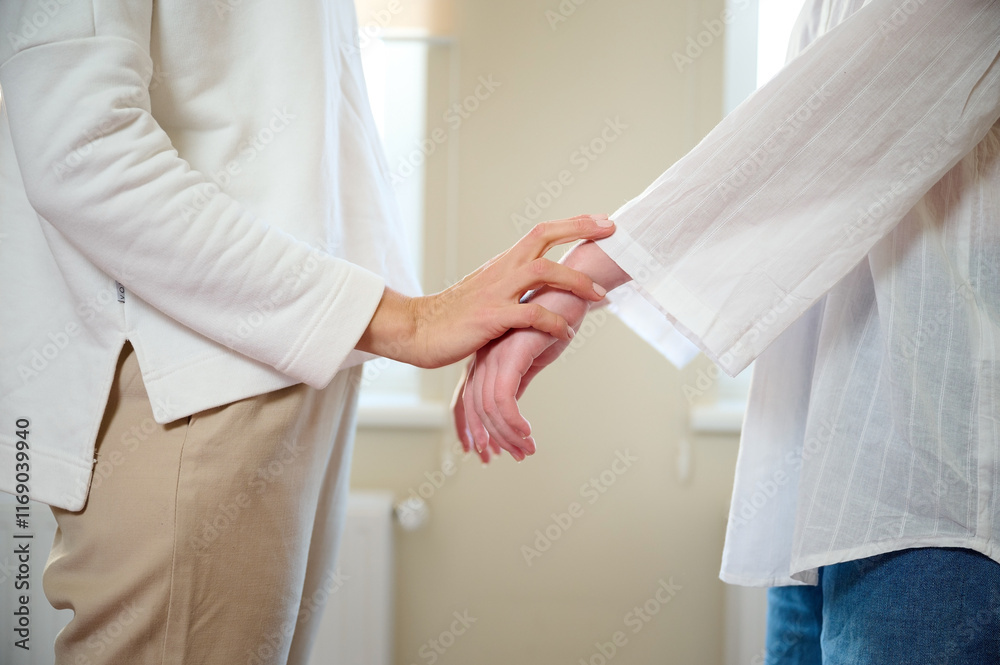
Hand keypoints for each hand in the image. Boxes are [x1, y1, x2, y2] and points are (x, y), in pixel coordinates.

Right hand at [356, 215, 613, 367]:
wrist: (416, 330)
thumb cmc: (452, 317)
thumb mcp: (487, 294)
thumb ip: (515, 290)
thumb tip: (543, 294)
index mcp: (502, 264)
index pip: (541, 232)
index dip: (573, 223)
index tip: (602, 220)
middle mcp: (501, 271)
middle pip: (544, 237)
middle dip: (580, 230)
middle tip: (610, 231)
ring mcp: (496, 293)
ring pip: (543, 272)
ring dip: (575, 282)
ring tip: (598, 296)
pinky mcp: (490, 318)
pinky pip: (530, 316)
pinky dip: (553, 323)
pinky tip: (565, 333)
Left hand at [452, 328, 566, 462]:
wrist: (572, 288)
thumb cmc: (554, 319)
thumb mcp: (530, 358)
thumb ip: (516, 381)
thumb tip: (510, 409)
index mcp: (485, 357)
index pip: (468, 400)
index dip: (475, 429)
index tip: (488, 453)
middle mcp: (484, 357)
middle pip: (475, 408)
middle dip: (494, 438)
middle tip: (517, 456)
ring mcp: (495, 354)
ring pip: (490, 408)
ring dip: (508, 435)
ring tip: (527, 449)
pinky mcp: (511, 354)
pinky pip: (504, 398)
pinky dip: (513, 421)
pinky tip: (528, 434)